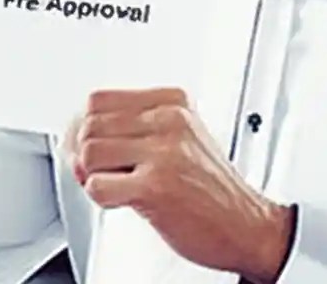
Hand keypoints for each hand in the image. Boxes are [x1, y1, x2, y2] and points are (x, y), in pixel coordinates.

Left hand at [62, 88, 294, 280]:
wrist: (248, 226)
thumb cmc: (210, 188)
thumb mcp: (181, 136)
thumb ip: (137, 125)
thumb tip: (77, 131)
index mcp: (172, 101)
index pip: (98, 100)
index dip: (83, 128)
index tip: (88, 148)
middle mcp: (169, 120)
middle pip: (89, 125)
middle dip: (84, 155)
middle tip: (99, 174)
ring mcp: (164, 152)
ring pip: (88, 153)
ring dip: (92, 177)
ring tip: (117, 187)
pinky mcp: (156, 186)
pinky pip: (97, 186)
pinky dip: (101, 199)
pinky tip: (124, 202)